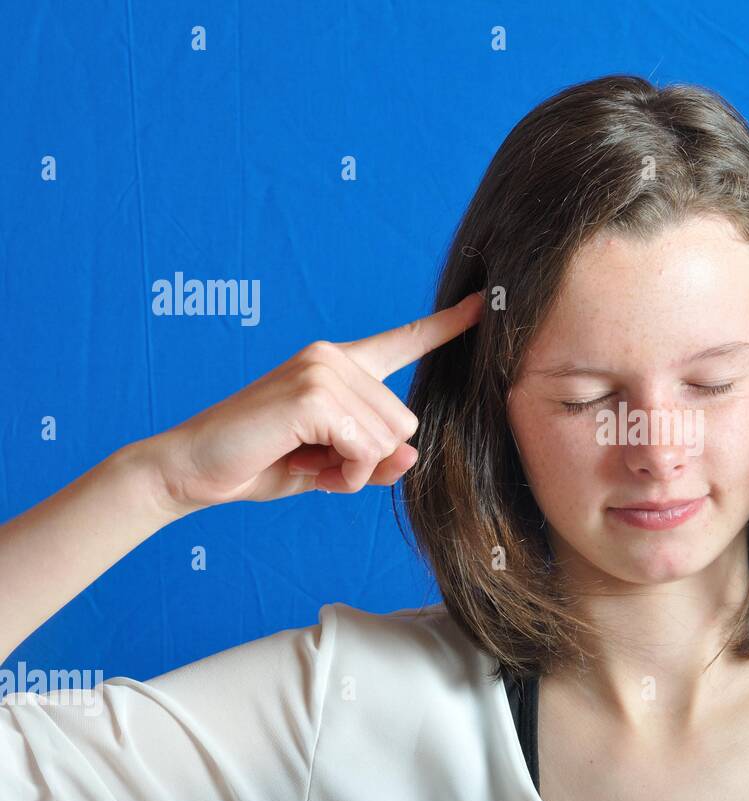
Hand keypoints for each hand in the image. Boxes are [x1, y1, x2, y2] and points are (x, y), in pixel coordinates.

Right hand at [145, 290, 484, 513]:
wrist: (193, 470)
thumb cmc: (260, 461)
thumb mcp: (331, 465)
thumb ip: (375, 459)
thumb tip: (411, 456)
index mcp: (340, 365)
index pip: (402, 340)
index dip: (446, 326)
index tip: (481, 303)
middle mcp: (334, 356)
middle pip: (405, 422)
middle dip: (368, 458)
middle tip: (318, 460)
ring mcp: (323, 370)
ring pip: (389, 438)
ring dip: (354, 469)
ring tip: (307, 461)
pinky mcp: (313, 393)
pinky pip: (365, 447)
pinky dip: (344, 473)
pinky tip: (306, 466)